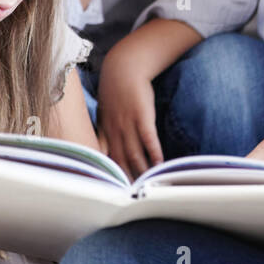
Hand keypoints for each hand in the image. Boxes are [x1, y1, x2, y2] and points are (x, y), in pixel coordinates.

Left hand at [96, 56, 163, 180]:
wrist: (123, 68)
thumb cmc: (116, 91)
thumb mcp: (105, 112)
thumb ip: (105, 132)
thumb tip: (104, 149)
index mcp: (105, 132)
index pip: (107, 160)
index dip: (112, 176)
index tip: (117, 190)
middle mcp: (114, 131)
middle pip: (121, 162)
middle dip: (128, 179)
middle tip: (134, 196)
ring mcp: (128, 124)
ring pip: (134, 154)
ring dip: (142, 171)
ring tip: (148, 185)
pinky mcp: (142, 117)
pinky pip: (148, 140)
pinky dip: (154, 153)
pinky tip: (159, 164)